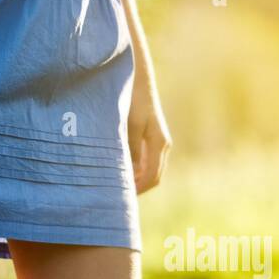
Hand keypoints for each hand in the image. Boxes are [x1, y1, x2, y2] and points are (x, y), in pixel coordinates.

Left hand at [128, 72, 171, 192]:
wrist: (137, 79)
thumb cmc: (131, 100)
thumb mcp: (128, 126)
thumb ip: (130, 151)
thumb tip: (131, 174)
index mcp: (159, 143)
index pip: (152, 177)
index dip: (138, 191)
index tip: (122, 199)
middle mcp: (162, 144)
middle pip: (153, 177)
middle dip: (137, 189)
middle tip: (116, 199)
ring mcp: (158, 141)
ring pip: (150, 170)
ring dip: (136, 180)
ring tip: (116, 188)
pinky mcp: (151, 137)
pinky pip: (146, 161)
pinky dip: (135, 170)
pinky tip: (120, 172)